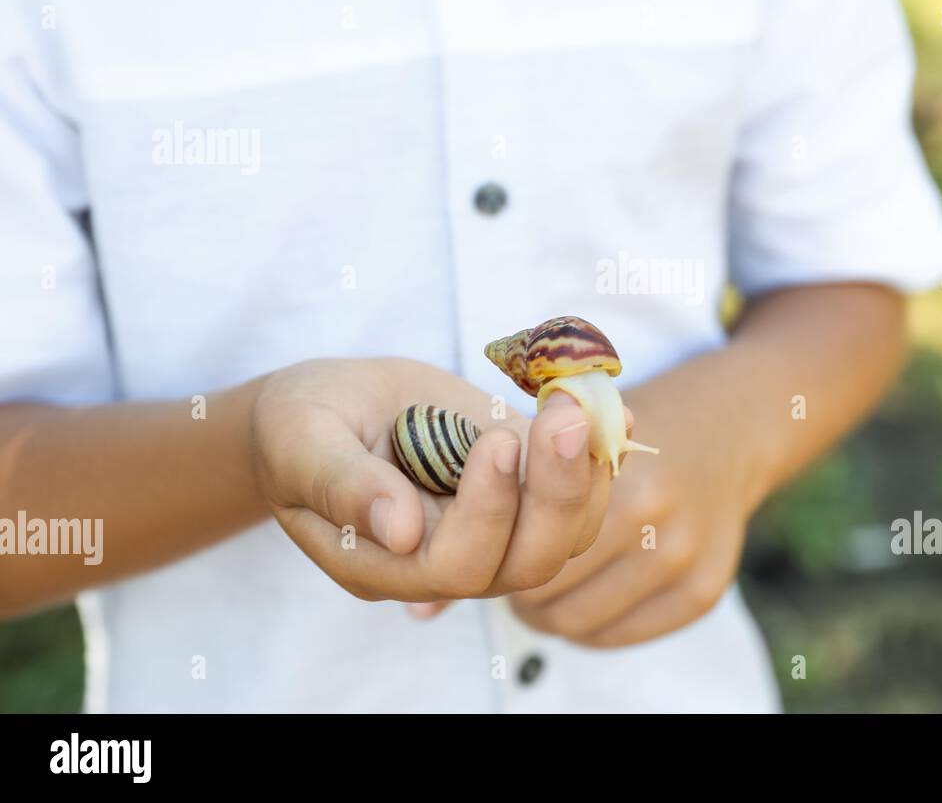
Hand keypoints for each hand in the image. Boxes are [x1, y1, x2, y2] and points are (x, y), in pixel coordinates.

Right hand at [249, 358, 612, 602]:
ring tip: (582, 403)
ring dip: (585, 473)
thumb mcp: (301, 442)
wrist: (329, 407)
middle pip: (528, 562)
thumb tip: (402, 530)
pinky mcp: (520, 488)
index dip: (488, 511)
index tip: (496, 440)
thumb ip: (342, 486)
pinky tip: (612, 408)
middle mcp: (448, 558)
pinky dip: (599, 455)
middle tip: (565, 417)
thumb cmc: (301, 425)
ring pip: (565, 535)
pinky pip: (576, 495)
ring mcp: (493, 525)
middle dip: (557, 493)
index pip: (455, 565)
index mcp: (387, 562)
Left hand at [506, 387, 755, 647]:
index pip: (530, 559)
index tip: (494, 536)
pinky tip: (580, 593)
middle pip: (553, 599)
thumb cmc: (631, 423)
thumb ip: (514, 483)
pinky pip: (619, 635)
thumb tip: (429, 593)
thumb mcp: (576, 428)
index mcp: (628, 491)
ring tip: (540, 580)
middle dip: (520, 585)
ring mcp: (686, 566)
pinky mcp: (704, 593)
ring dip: (549, 610)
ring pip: (580, 624)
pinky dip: (590, 623)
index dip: (499, 549)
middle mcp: (661, 534)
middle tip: (510, 562)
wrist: (728, 424)